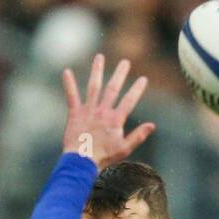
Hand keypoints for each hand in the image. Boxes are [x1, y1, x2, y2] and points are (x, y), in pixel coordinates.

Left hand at [61, 54, 154, 169]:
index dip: (137, 89)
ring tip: (99, 57)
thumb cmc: (104, 157)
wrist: (82, 161)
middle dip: (120, 74)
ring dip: (97, 71)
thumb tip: (152, 125)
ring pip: (93, 87)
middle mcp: (103, 111)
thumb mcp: (124, 149)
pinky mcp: (75, 114)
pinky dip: (69, 84)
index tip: (143, 79)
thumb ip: (138, 136)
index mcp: (115, 120)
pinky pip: (72, 96)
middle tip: (125, 62)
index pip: (129, 101)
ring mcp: (88, 111)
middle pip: (112, 88)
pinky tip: (66, 71)